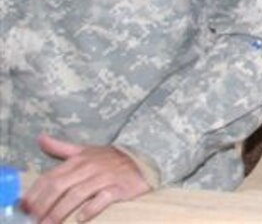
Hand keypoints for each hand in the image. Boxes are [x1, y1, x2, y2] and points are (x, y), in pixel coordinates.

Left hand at [22, 134, 151, 223]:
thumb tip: (40, 138)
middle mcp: (89, 167)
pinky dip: (91, 208)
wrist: (144, 158)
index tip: (24, 207)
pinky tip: (80, 218)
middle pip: (60, 187)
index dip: (35, 193)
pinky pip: (103, 198)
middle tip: (34, 220)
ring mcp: (104, 177)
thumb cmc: (111, 158)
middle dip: (43, 205)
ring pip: (77, 194)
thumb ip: (61, 147)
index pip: (50, 177)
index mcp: (78, 160)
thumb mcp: (86, 150)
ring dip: (60, 211)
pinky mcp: (119, 187)